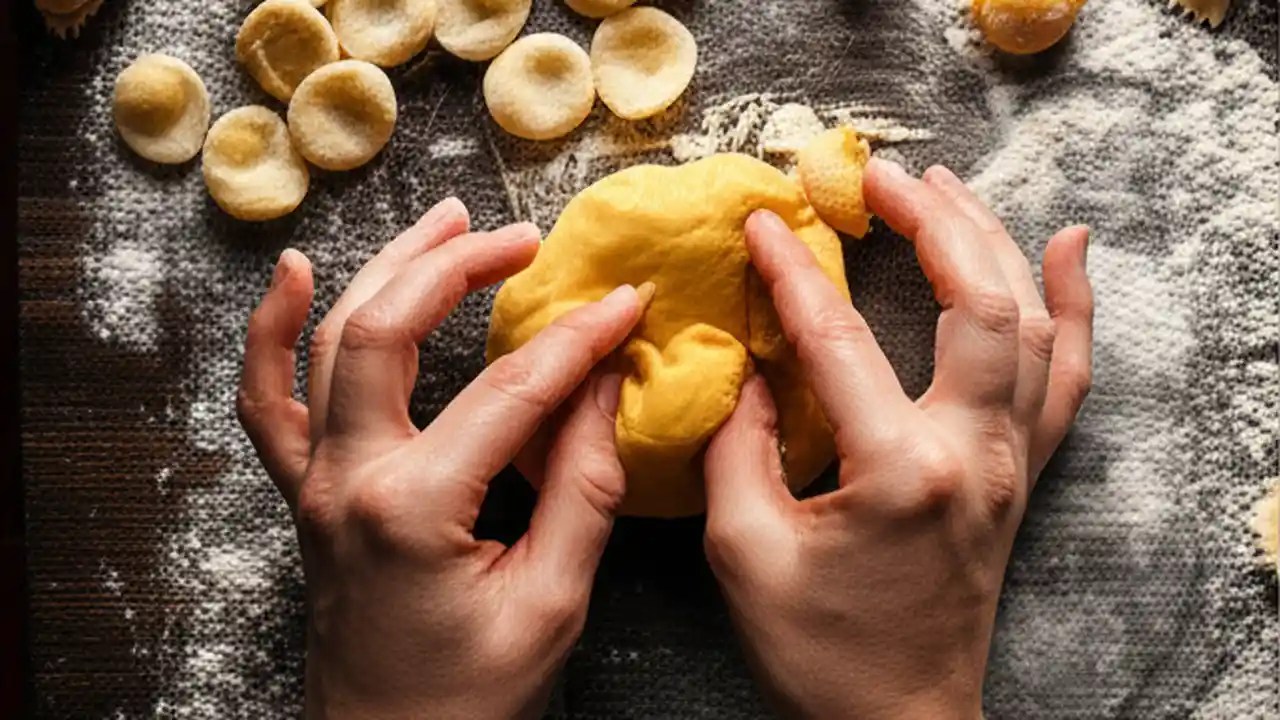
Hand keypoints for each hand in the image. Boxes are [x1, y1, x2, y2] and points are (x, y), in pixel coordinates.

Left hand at [236, 198, 643, 719]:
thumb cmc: (468, 699)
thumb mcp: (551, 602)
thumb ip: (583, 488)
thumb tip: (605, 386)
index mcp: (415, 510)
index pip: (511, 391)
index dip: (577, 339)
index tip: (625, 301)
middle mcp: (348, 480)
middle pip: (390, 331)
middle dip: (461, 268)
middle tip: (524, 241)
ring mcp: (313, 484)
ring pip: (329, 341)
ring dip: (385, 267)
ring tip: (444, 218)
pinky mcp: (305, 494)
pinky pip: (266, 400)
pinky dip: (270, 331)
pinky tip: (295, 275)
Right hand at [703, 160, 1092, 718]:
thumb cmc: (821, 653)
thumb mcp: (745, 554)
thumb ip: (739, 448)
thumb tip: (747, 372)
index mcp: (898, 470)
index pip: (837, 337)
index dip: (793, 271)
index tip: (765, 221)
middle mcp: (973, 454)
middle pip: (973, 301)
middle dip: (927, 220)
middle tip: (876, 176)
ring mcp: (1010, 464)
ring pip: (1031, 322)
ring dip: (991, 241)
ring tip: (947, 184)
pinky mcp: (1021, 476)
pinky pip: (1068, 376)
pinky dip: (1075, 305)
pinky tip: (1067, 249)